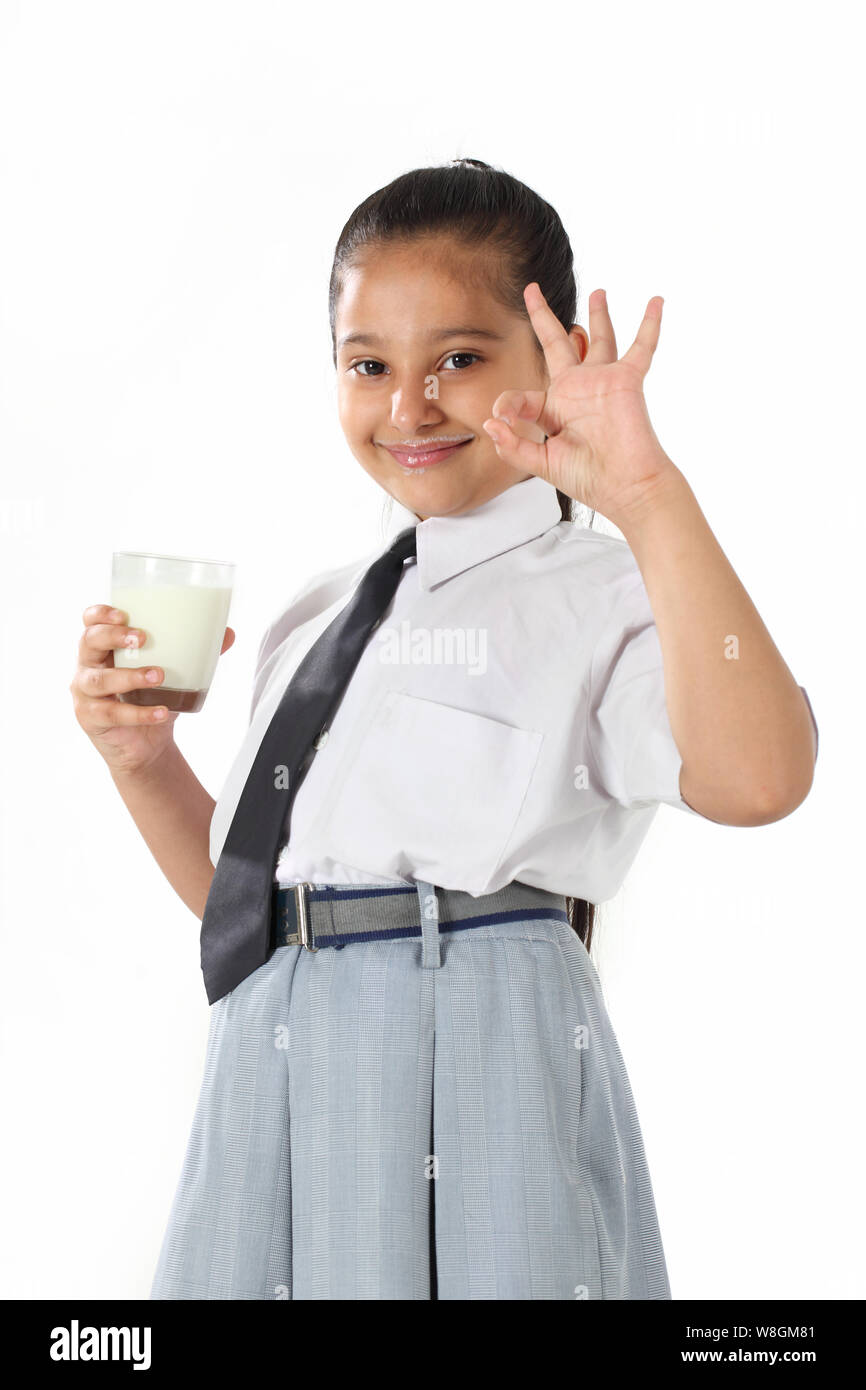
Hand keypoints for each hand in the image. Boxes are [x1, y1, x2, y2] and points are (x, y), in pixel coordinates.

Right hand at [70, 604, 235, 777]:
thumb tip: (227, 634)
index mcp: (104, 647)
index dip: (101, 614)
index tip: (123, 613)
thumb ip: (195, 653)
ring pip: (99, 680)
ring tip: (158, 675)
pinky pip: (112, 713)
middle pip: (88, 642)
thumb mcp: (172, 673)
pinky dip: (139, 713)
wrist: (145, 746)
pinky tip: (162, 711)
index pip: (90, 622)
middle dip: (113, 637)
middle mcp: (88, 666)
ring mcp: (85, 693)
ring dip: (130, 676)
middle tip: (142, 638)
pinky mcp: (90, 718)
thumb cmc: (151, 699)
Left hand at [483, 285, 678, 524]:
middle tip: (532, 290)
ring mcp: (602, 382)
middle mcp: (577, 391)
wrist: (625, 487)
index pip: (524, 395)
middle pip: (557, 345)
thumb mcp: (542, 464)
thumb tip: (491, 422)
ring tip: (598, 292)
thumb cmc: (589, 479)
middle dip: (543, 317)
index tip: (501, 418)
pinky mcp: (626, 380)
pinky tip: (656, 301)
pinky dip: (649, 324)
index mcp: (555, 411)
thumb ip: (513, 446)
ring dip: (598, 315)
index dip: (508, 405)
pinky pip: (641, 346)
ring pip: (599, 339)